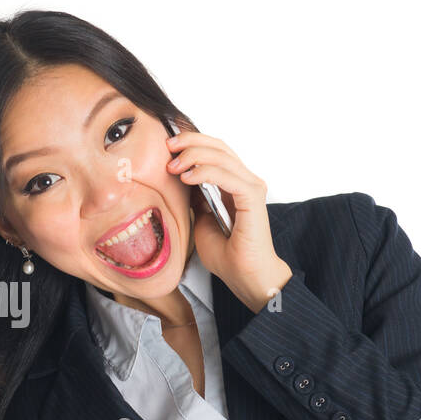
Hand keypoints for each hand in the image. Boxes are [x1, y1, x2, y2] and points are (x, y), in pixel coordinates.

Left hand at [166, 131, 292, 311]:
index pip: (215, 151)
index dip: (192, 143)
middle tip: (168, 146)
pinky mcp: (253, 198)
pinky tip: (187, 178)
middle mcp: (245, 181)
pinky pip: (228, 176)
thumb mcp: (200, 221)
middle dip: (191, 142)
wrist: (244, 277)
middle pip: (219, 147)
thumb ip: (195, 199)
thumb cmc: (226, 255)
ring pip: (223, 157)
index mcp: (234, 184)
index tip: (167, 148)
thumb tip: (181, 180)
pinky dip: (206, 172)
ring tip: (173, 166)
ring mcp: (251, 188)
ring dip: (194, 156)